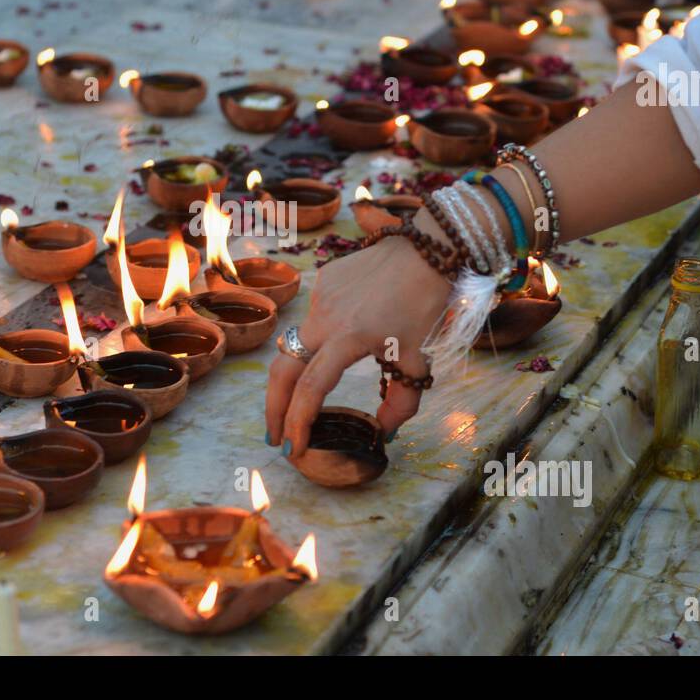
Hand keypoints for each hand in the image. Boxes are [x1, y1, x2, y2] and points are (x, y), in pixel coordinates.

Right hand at [264, 217, 451, 455]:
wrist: (425, 251)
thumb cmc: (425, 306)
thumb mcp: (418, 361)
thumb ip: (401, 402)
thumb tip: (385, 433)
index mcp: (349, 338)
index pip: (310, 389)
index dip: (297, 422)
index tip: (294, 448)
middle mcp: (325, 318)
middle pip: (282, 370)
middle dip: (274, 408)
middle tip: (276, 436)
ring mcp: (319, 297)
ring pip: (297, 344)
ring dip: (297, 374)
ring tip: (303, 397)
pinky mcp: (322, 283)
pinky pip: (314, 318)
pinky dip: (320, 339)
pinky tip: (342, 339)